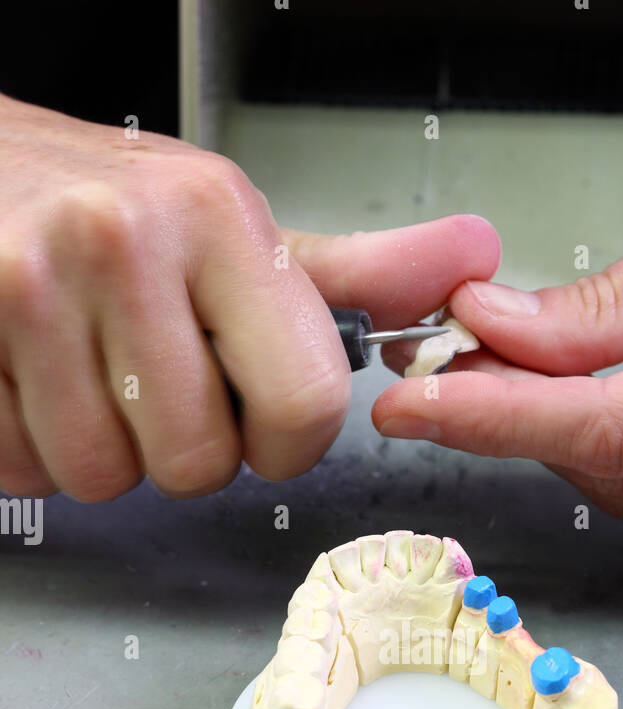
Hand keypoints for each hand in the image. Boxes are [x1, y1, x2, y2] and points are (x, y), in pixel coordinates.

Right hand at [0, 95, 499, 499]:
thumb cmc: (102, 209)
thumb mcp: (229, 231)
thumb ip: (349, 276)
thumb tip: (470, 259)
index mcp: (217, 221)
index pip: (306, 408)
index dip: (283, 442)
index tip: (256, 418)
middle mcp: (125, 244)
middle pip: (199, 463)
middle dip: (178, 447)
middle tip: (147, 380)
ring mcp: (30, 290)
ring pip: (106, 477)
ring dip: (98, 451)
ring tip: (84, 373)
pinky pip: (23, 468)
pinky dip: (26, 447)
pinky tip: (31, 379)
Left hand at [374, 165, 622, 555]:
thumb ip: (614, 306)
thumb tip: (502, 329)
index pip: (601, 429)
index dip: (491, 417)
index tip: (412, 404)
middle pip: (610, 475)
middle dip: (520, 423)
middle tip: (457, 365)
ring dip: (569, 445)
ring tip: (522, 379)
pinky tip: (605, 417)